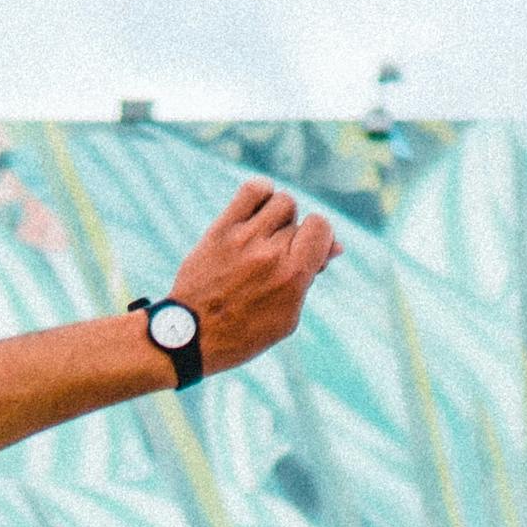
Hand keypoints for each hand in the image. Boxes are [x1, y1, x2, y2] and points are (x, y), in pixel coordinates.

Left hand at [167, 181, 341, 377]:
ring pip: (281, 202)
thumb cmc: (244, 331)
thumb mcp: (287, 316)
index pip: (321, 228)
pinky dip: (262, 193)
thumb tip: (335, 246)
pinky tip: (258, 210)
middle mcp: (270, 254)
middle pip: (299, 220)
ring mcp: (244, 239)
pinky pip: (252, 189)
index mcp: (292, 277)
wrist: (191, 336)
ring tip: (267, 236)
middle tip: (277, 259)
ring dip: (279, 216)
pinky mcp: (222, 230)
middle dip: (294, 238)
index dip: (320, 237)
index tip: (308, 252)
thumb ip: (309, 278)